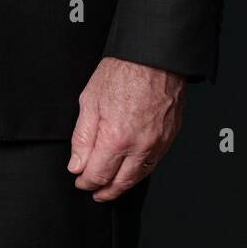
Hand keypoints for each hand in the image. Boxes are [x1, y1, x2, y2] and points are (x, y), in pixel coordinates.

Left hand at [68, 56, 185, 201]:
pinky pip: (154, 162)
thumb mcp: (90, 100)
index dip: (85, 181)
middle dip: (103, 191)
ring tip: (111, 186)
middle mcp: (140, 146)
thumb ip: (82, 137)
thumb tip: (77, 164)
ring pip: (139, 177)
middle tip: (93, 191)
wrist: (154, 56)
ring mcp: (158, 143)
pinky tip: (131, 169)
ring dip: (123, 185)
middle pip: (120, 183)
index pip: (98, 175)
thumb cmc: (123, 71)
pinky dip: (140, 171)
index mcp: (116, 138)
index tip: (79, 179)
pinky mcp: (170, 137)